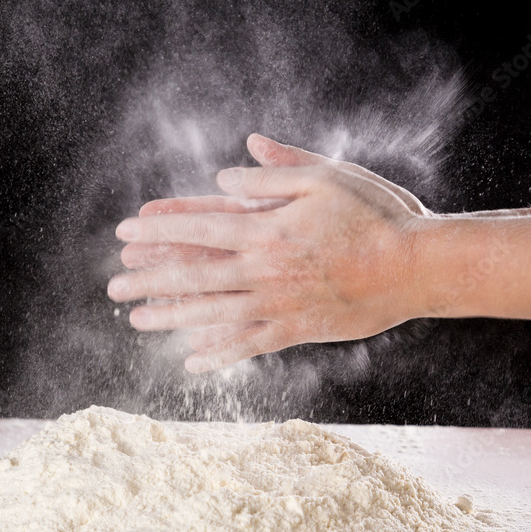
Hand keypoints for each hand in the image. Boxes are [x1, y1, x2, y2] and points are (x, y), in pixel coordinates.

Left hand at [108, 134, 433, 372]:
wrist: (417, 267)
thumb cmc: (376, 214)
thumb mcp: (327, 176)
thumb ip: (275, 171)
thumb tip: (226, 171)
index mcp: (267, 229)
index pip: (199, 228)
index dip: (159, 230)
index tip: (126, 232)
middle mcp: (264, 270)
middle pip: (193, 275)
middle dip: (149, 278)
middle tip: (113, 285)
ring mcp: (278, 304)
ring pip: (211, 314)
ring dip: (170, 317)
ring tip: (135, 320)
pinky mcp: (296, 330)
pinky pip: (248, 344)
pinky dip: (219, 353)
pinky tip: (192, 360)